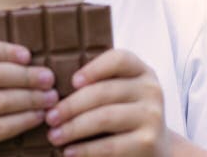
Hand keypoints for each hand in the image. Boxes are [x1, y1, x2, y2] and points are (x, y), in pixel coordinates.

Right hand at [0, 38, 58, 156]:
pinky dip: (24, 120)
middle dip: (27, 76)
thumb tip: (33, 55)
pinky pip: (1, 126)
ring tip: (50, 97)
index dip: (7, 51)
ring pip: (0, 101)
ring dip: (31, 98)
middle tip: (49, 78)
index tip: (29, 55)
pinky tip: (39, 115)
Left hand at [44, 49, 169, 155]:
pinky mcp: (148, 142)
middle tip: (49, 117)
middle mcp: (151, 90)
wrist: (156, 148)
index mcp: (142, 71)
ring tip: (54, 135)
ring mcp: (152, 116)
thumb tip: (53, 89)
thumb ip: (99, 83)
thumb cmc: (126, 115)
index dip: (94, 68)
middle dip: (71, 105)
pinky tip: (69, 151)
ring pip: (104, 117)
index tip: (72, 82)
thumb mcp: (121, 92)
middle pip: (105, 91)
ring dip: (73, 127)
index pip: (119, 59)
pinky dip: (85, 149)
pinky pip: (110, 145)